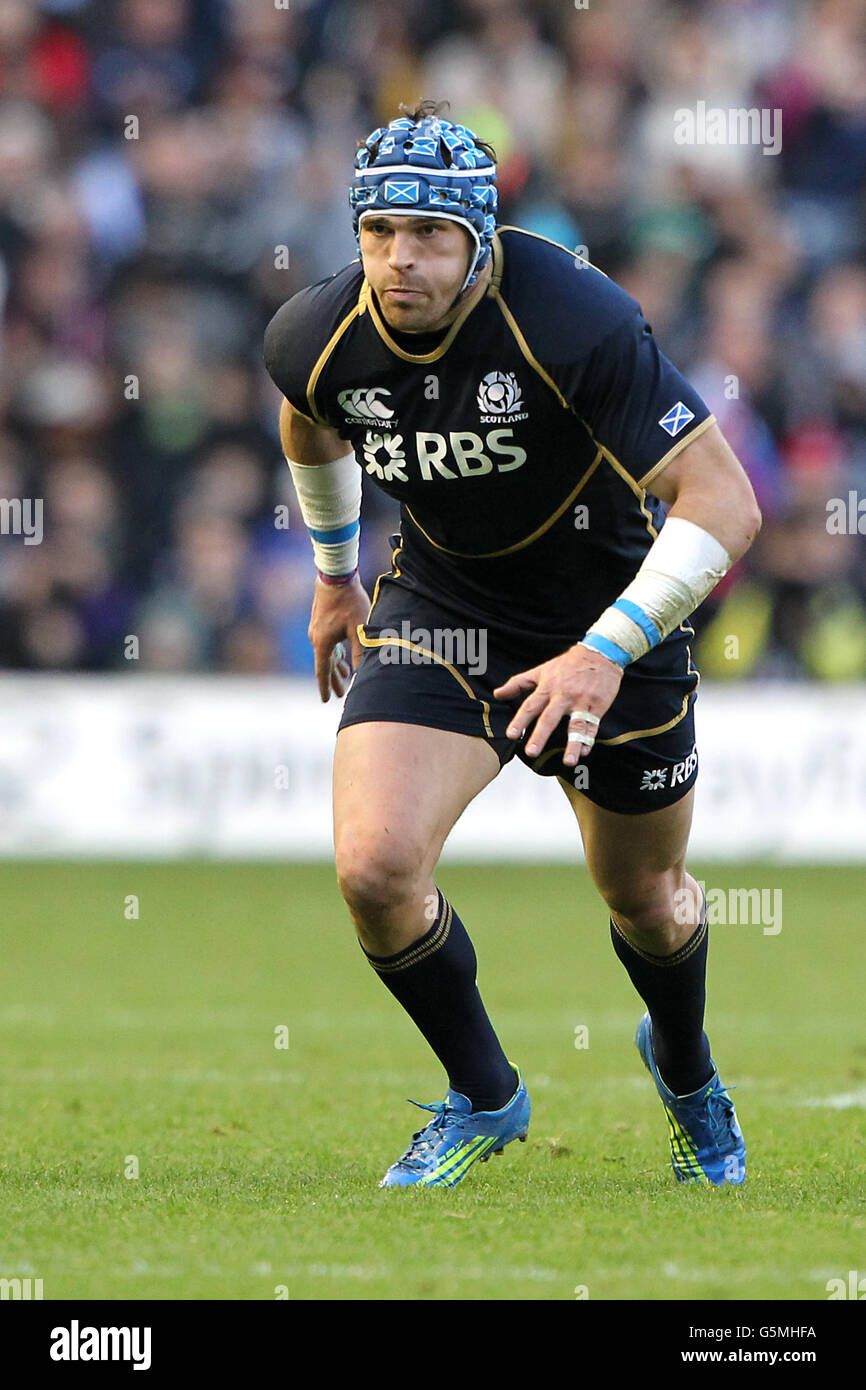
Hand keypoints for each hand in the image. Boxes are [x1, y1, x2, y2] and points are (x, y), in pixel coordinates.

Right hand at [308, 575, 370, 701]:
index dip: (325, 687)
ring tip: (345, 676)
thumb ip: (360, 652)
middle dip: (334, 680)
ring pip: (327, 654)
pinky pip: (327, 644)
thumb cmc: (349, 602)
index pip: (322, 671)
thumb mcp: (359, 629)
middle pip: (325, 665)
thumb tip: (362, 672)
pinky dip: (335, 653)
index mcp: (323, 643)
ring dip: (336, 666)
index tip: (325, 700)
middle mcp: (316, 638)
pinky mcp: (322, 622)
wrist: (335, 577)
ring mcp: (317, 630)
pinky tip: (342, 657)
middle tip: (341, 694)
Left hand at [493, 643, 623, 765]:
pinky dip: (589, 739)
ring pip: (576, 725)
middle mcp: (563, 695)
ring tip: (569, 762)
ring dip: (572, 744)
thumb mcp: (541, 670)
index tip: (511, 734)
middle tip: (531, 752)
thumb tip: (497, 694)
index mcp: (547, 687)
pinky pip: (593, 725)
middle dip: (540, 735)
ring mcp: (582, 701)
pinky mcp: (598, 705)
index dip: (520, 720)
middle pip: (550, 718)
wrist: (599, 654)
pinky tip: (584, 752)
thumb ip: (518, 683)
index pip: (530, 706)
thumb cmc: (567, 664)